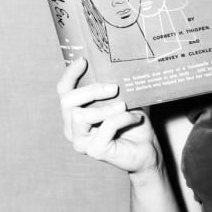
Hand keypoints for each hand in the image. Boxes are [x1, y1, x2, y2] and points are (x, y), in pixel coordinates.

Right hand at [57, 59, 159, 176]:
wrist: (147, 150)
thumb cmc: (132, 124)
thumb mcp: (121, 99)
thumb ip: (111, 86)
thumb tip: (114, 62)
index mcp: (73, 115)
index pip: (63, 92)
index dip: (70, 75)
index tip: (83, 60)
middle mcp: (72, 129)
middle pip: (68, 101)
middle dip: (91, 90)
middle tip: (114, 87)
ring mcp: (81, 142)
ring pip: (81, 116)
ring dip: (107, 108)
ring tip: (125, 105)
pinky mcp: (95, 151)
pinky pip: (106, 126)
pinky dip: (123, 118)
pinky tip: (135, 118)